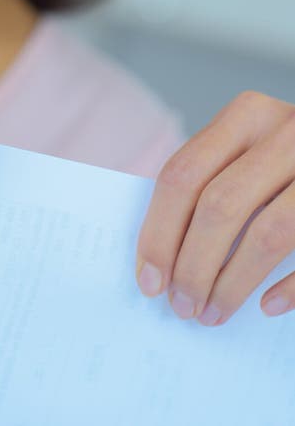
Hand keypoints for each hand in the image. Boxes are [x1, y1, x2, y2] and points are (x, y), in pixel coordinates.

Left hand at [135, 90, 294, 325]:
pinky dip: (288, 286)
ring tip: (211, 314)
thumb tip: (157, 258)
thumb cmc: (283, 160)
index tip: (149, 279)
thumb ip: (209, 182)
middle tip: (180, 305)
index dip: (159, 231)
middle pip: (220, 205)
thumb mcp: (247, 150)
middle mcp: (286, 133)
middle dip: (192, 264)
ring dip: (231, 284)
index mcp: (247, 115)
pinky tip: (266, 305)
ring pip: (266, 233)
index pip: (184, 173)